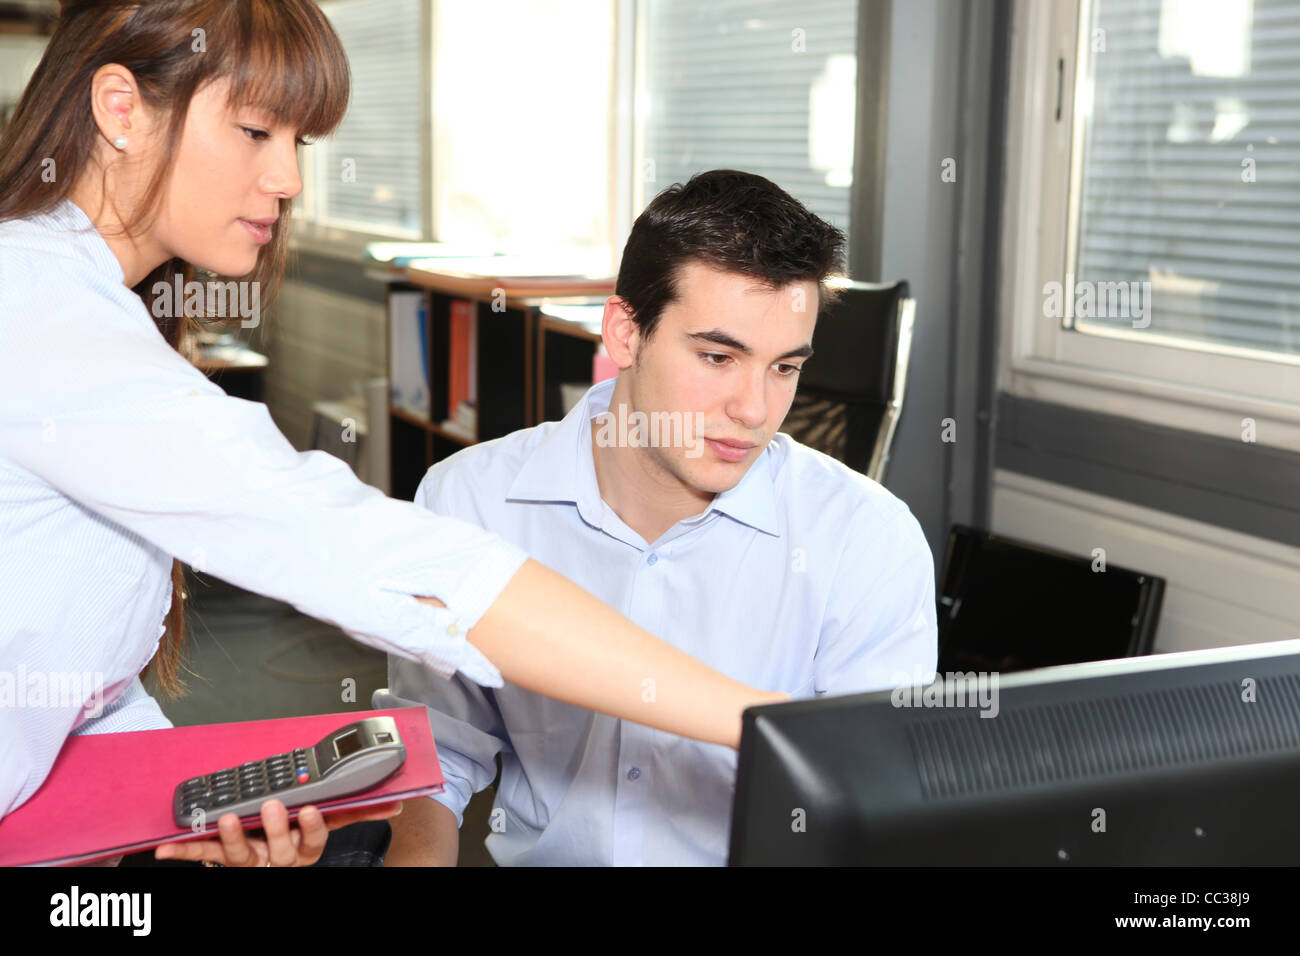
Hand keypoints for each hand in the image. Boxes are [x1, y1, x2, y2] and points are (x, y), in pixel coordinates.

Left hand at [153, 798, 401, 866]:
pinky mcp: (222, 861)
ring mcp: (249, 861)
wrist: (268, 865)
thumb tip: (396, 805)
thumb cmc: (299, 837)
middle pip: (279, 848)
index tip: (311, 810)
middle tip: (273, 806)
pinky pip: (202, 856)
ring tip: (227, 819)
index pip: (314, 839)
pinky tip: (163, 847)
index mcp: (304, 848)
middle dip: (275, 828)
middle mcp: (277, 858)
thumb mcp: (330, 824)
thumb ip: (359, 812)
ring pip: (240, 856)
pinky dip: (183, 851)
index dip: (312, 827)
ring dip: (231, 839)